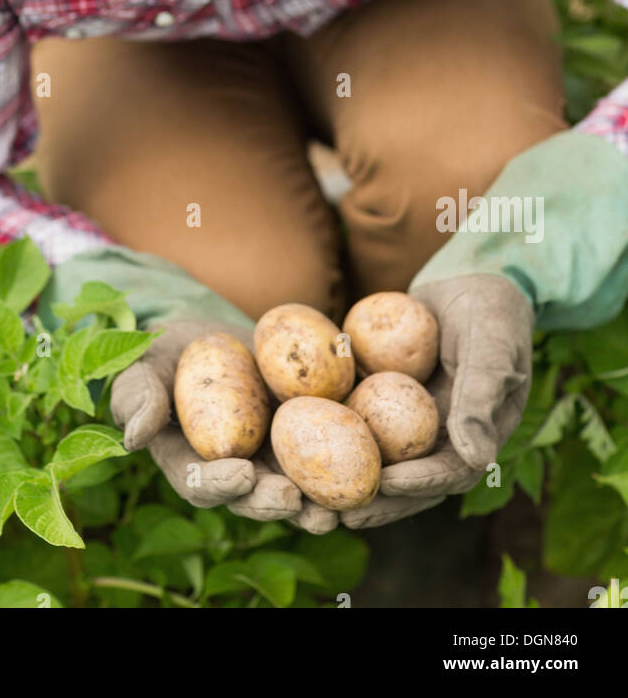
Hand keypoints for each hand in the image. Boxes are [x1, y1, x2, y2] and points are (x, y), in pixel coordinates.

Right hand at [111, 316, 337, 533]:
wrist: (208, 337)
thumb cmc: (166, 353)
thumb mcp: (144, 366)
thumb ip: (138, 397)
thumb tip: (134, 437)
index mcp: (191, 464)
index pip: (202, 484)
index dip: (222, 485)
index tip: (241, 473)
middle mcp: (235, 471)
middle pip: (255, 497)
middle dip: (276, 502)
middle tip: (295, 499)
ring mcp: (272, 458)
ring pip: (295, 488)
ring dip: (316, 501)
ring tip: (339, 508)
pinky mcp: (304, 438)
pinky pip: (325, 455)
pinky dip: (346, 464)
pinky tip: (370, 465)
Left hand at [339, 273, 535, 528]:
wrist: (471, 281)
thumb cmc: (490, 310)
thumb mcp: (491, 345)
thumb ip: (481, 394)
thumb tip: (476, 457)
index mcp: (480, 434)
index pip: (450, 470)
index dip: (420, 482)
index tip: (387, 483)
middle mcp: (447, 436)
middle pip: (413, 479)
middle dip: (379, 499)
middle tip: (342, 511)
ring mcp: (417, 421)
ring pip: (384, 458)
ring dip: (353, 478)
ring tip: (316, 496)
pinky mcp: (390, 402)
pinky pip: (364, 422)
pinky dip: (339, 435)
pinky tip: (302, 443)